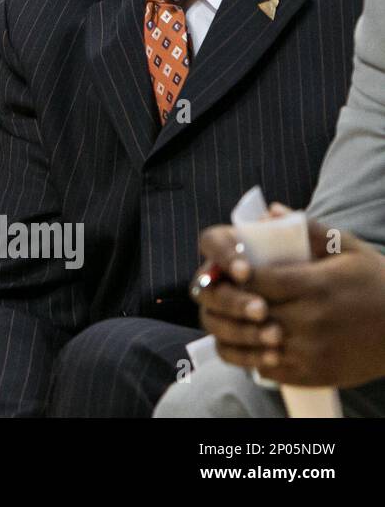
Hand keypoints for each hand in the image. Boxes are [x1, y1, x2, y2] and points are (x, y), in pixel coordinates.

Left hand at [193, 210, 384, 385]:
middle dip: (230, 301)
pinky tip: (250, 343)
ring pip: (252, 343)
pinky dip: (252, 357)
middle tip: (218, 292)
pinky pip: (267, 369)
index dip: (235, 274)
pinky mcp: (314, 374)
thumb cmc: (375, 283)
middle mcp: (311, 320)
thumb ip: (307, 230)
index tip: (229, 270)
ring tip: (227, 319)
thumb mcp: (348, 248)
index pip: (256, 280)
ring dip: (235, 331)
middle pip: (250, 310)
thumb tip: (268, 211)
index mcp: (316, 286)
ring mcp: (311, 351)